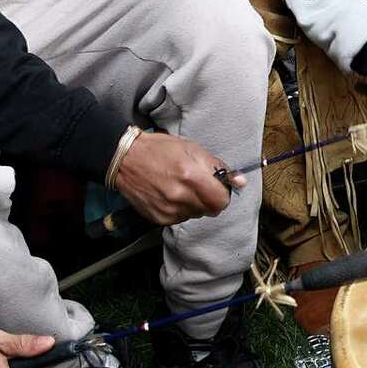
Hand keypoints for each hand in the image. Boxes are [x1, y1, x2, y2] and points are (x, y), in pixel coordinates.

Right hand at [114, 131, 235, 225]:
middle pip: (211, 210)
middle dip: (210, 199)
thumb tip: (239, 181)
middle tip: (199, 186)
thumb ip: (217, 167)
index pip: (222, 200)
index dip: (223, 194)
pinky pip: (180, 218)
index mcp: (191, 176)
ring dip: (194, 204)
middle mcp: (179, 196)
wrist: (126, 159)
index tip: (218, 188)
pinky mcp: (159, 218)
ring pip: (196, 215)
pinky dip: (180, 209)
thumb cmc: (160, 150)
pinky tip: (169, 194)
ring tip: (180, 187)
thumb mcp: (193, 149)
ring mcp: (168, 209)